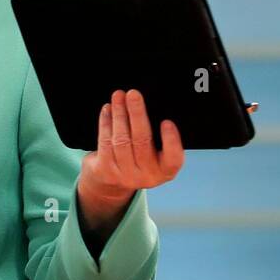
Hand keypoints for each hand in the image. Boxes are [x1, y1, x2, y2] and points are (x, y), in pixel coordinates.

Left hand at [78, 88, 185, 215]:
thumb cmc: (138, 160)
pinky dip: (106, 122)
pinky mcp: (106, 171)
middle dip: (137, 114)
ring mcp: (125, 175)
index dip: (171, 141)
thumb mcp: (155, 155)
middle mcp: (147, 176)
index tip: (167, 122)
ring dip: (119, 114)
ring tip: (119, 96)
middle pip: (142, 142)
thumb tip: (149, 105)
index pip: (174, 159)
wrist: (111, 184)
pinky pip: (105, 142)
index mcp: (165, 171)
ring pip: (121, 140)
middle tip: (134, 94)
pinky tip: (108, 109)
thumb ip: (158, 137)